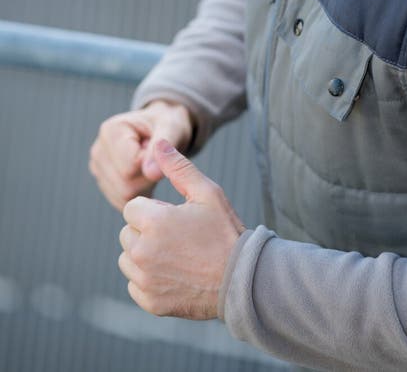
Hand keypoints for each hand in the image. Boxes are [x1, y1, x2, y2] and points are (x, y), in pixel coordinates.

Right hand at [89, 100, 193, 210]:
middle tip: (158, 160)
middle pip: (125, 185)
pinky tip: (145, 177)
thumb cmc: (166, 124)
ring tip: (151, 165)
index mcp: (111, 131)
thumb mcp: (172, 129)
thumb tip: (151, 173)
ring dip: (145, 187)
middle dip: (148, 178)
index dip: (151, 165)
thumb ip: (164, 150)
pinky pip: (122, 202)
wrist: (160, 128)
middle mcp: (98, 150)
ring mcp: (98, 168)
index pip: (130, 166)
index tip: (160, 151)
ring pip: (123, 197)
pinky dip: (139, 194)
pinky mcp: (103, 182)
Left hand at [118, 139, 244, 319]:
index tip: (175, 216)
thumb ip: (178, 166)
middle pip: (127, 232)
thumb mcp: (207, 192)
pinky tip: (173, 274)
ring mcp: (144, 279)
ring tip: (176, 254)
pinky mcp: (148, 301)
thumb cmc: (224, 232)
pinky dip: (148, 279)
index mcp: (153, 221)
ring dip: (144, 254)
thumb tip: (158, 144)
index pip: (132, 207)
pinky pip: (134, 283)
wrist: (241, 279)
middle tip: (178, 235)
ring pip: (127, 258)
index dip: (154, 209)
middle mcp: (142, 251)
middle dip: (146, 230)